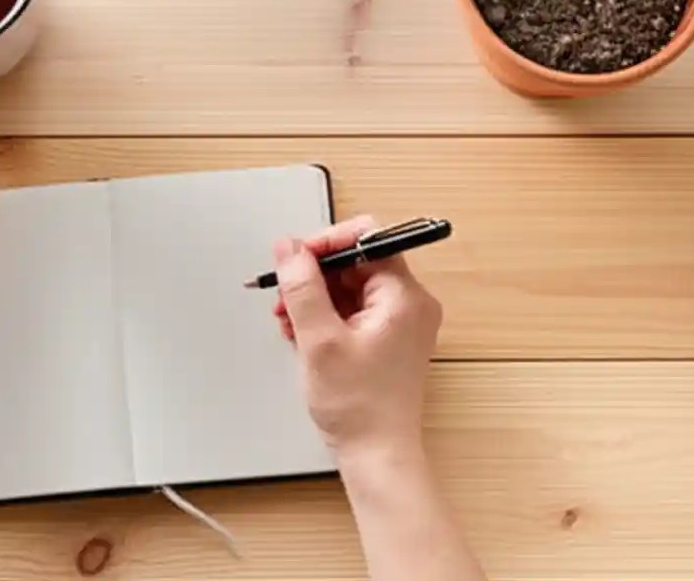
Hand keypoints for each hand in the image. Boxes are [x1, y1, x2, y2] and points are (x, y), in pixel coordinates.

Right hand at [272, 216, 442, 461]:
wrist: (376, 454)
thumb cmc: (360, 408)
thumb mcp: (319, 340)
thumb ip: (302, 287)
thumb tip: (288, 249)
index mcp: (404, 297)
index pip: (367, 239)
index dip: (326, 243)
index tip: (295, 258)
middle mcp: (408, 304)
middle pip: (355, 262)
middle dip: (313, 276)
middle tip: (285, 296)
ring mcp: (398, 322)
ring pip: (348, 286)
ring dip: (313, 298)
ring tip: (289, 321)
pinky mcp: (386, 338)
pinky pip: (351, 310)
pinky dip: (323, 316)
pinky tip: (301, 334)